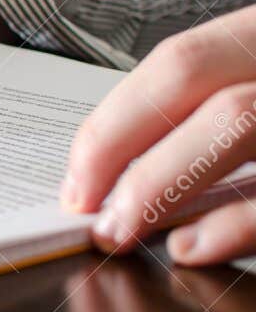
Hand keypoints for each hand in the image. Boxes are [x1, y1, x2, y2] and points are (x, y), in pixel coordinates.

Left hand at [65, 4, 255, 265]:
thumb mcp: (253, 85)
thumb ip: (204, 118)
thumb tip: (117, 177)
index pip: (179, 63)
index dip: (116, 123)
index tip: (74, 181)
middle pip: (198, 85)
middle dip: (125, 151)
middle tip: (84, 213)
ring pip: (238, 122)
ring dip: (167, 183)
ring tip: (120, 230)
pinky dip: (238, 222)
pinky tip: (191, 248)